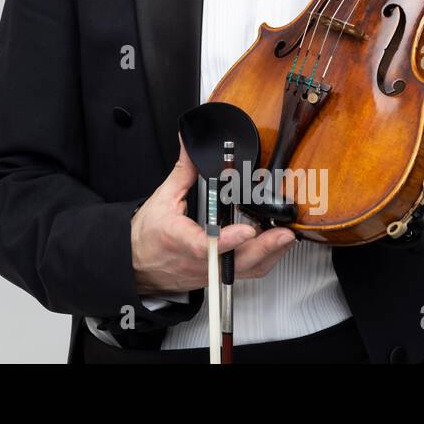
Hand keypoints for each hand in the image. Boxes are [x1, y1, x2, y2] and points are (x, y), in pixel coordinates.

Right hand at [130, 134, 295, 295]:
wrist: (137, 264)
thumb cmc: (146, 237)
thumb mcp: (162, 199)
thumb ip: (183, 172)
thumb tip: (190, 147)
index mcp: (180, 240)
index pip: (206, 244)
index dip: (228, 239)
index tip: (247, 229)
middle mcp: (199, 262)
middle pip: (237, 261)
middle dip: (266, 248)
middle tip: (285, 233)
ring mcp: (211, 273)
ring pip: (246, 271)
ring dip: (270, 255)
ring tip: (286, 237)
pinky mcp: (218, 276)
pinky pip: (246, 273)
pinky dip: (264, 260)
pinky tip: (274, 247)